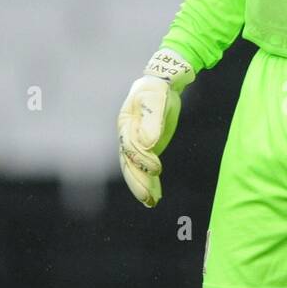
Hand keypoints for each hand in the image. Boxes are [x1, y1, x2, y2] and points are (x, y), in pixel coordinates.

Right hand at [117, 50, 194, 207]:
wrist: (161, 85)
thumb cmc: (156, 90)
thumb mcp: (156, 100)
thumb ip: (152, 121)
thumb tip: (149, 143)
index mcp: (125, 124)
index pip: (131, 146)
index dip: (142, 159)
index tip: (156, 169)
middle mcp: (127, 137)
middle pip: (130, 163)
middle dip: (138, 181)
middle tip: (148, 198)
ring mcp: (136, 145)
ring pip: (136, 170)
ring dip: (143, 187)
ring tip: (152, 202)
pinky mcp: (147, 149)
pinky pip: (145, 169)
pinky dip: (149, 182)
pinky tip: (154, 195)